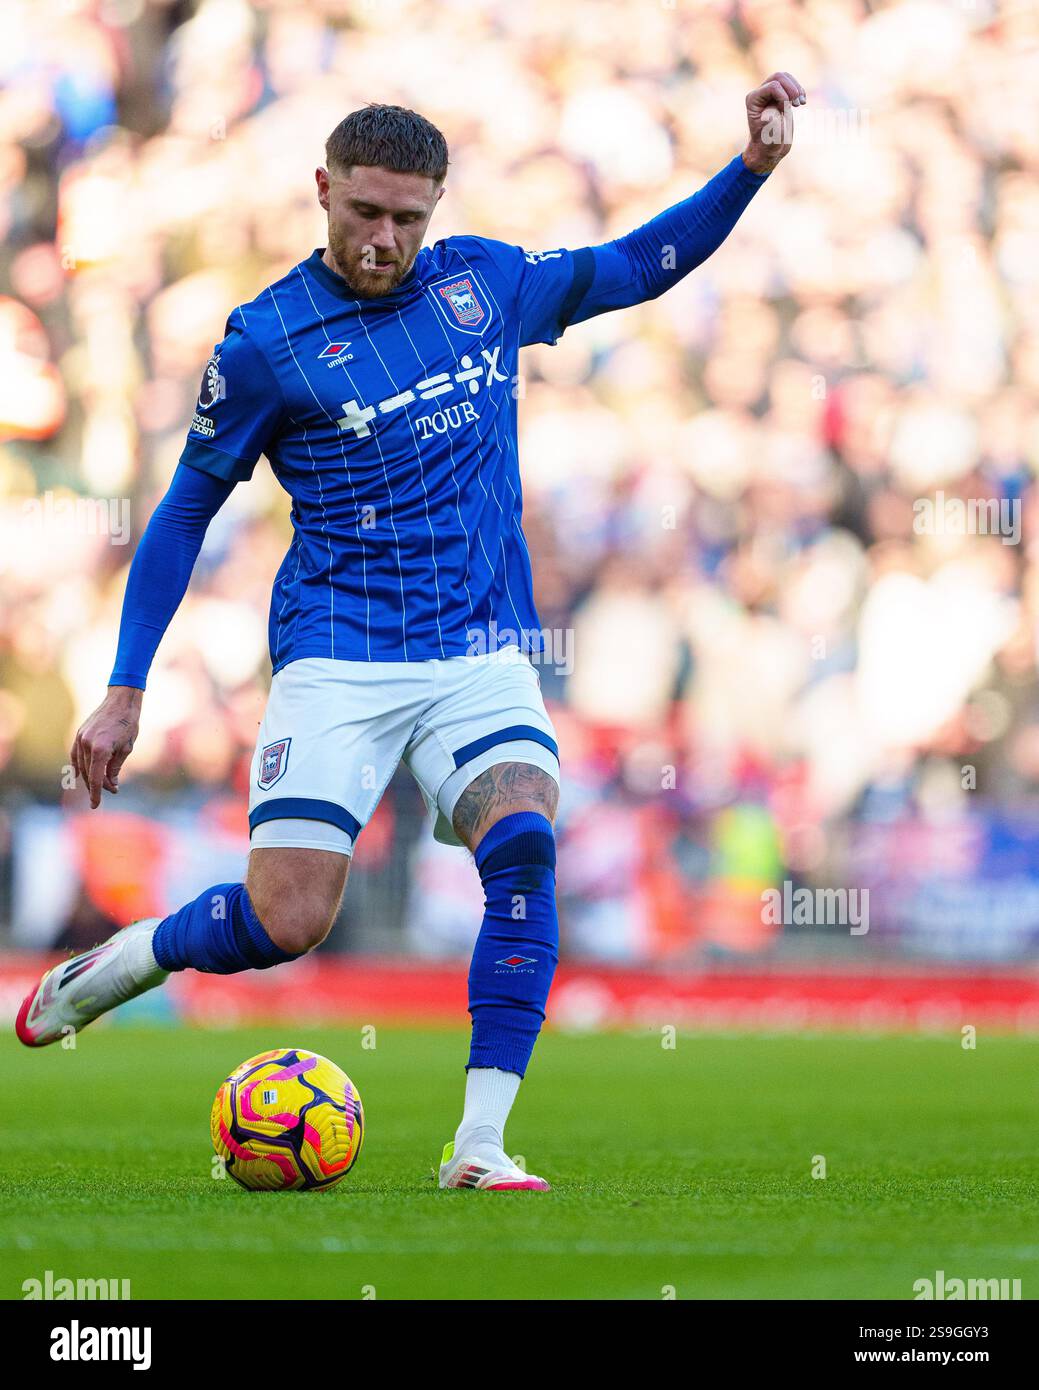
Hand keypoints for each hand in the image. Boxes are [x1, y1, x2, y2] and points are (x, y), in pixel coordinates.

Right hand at [71, 686, 142, 808]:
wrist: (121, 701)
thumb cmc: (128, 724)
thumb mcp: (126, 748)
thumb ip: (116, 767)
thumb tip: (111, 784)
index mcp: (101, 750)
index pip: (96, 778)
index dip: (96, 794)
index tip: (95, 805)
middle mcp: (87, 745)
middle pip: (89, 774)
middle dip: (99, 785)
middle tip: (113, 788)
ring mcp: (80, 738)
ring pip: (81, 766)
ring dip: (90, 777)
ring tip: (102, 783)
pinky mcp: (78, 734)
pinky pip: (75, 755)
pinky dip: (78, 766)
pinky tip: (80, 775)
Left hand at [742, 72, 805, 175]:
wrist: (771, 148)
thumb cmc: (769, 143)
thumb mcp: (770, 135)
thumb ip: (771, 123)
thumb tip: (770, 115)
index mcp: (753, 100)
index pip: (773, 86)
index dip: (784, 96)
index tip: (786, 111)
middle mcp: (759, 93)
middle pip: (779, 76)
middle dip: (791, 88)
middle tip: (797, 104)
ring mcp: (769, 93)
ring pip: (785, 77)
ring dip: (796, 88)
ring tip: (800, 103)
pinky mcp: (779, 96)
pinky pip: (791, 83)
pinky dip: (799, 90)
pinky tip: (802, 102)